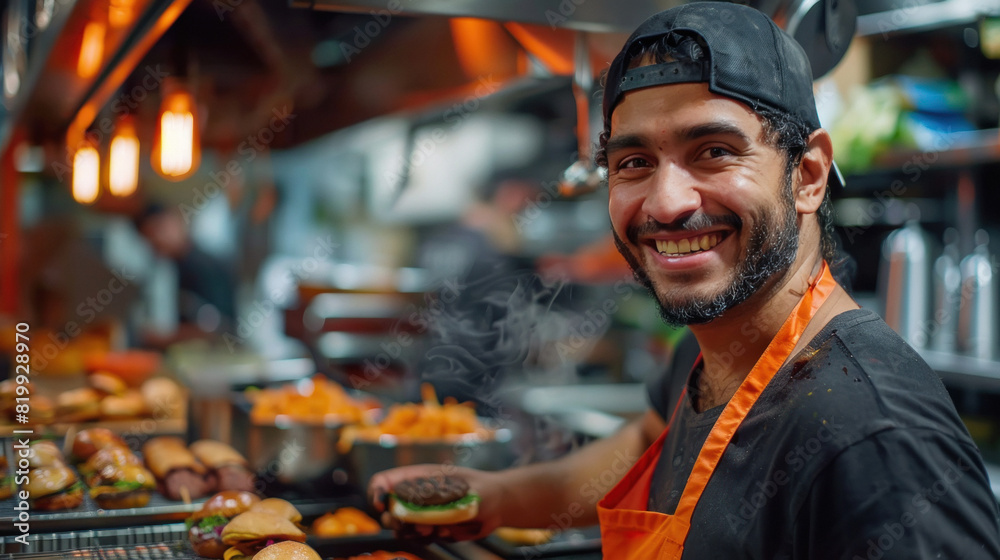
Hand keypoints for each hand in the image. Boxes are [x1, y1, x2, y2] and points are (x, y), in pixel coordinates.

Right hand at [367, 464, 502, 541]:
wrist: (497, 504)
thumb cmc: (480, 488)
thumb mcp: (459, 490)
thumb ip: (435, 501)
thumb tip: (413, 514)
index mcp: (417, 477)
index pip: (383, 481)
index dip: (376, 492)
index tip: (381, 505)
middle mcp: (414, 495)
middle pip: (387, 510)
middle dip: (395, 521)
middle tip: (411, 525)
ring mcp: (421, 514)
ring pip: (400, 529)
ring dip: (412, 533)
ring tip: (434, 530)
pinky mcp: (430, 529)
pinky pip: (418, 540)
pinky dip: (427, 539)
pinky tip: (445, 533)